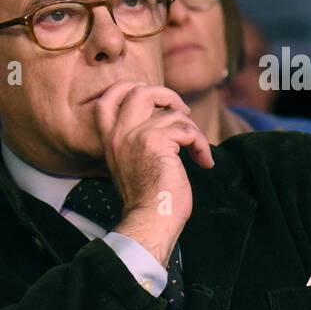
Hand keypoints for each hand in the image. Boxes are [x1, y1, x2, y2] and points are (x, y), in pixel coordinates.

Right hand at [93, 82, 212, 264]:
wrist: (150, 221)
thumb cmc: (148, 200)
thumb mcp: (133, 164)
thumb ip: (138, 140)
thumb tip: (165, 119)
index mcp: (110, 141)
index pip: (107, 100)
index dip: (130, 88)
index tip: (154, 99)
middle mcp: (118, 134)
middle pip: (139, 91)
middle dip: (166, 95)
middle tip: (182, 113)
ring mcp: (135, 136)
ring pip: (173, 113)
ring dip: (193, 132)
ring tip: (197, 153)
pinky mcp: (156, 141)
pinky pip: (187, 130)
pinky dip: (200, 145)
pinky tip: (203, 162)